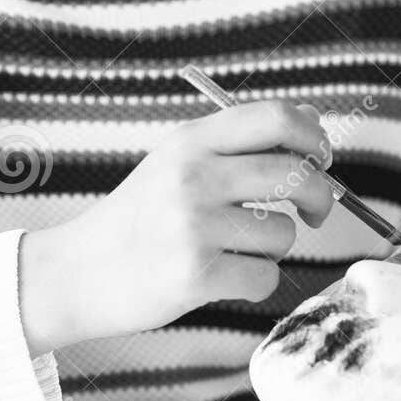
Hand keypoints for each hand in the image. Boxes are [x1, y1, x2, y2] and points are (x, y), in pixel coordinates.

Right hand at [19, 98, 336, 353]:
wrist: (80, 270)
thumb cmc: (141, 216)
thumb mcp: (177, 161)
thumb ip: (237, 142)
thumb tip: (310, 124)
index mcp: (191, 140)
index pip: (277, 118)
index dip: (314, 137)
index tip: (319, 159)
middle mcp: (193, 176)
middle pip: (296, 174)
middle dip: (320, 198)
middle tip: (313, 213)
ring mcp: (193, 226)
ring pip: (284, 233)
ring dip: (273, 247)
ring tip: (236, 249)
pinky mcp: (196, 275)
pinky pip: (266, 278)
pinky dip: (255, 283)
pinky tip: (223, 277)